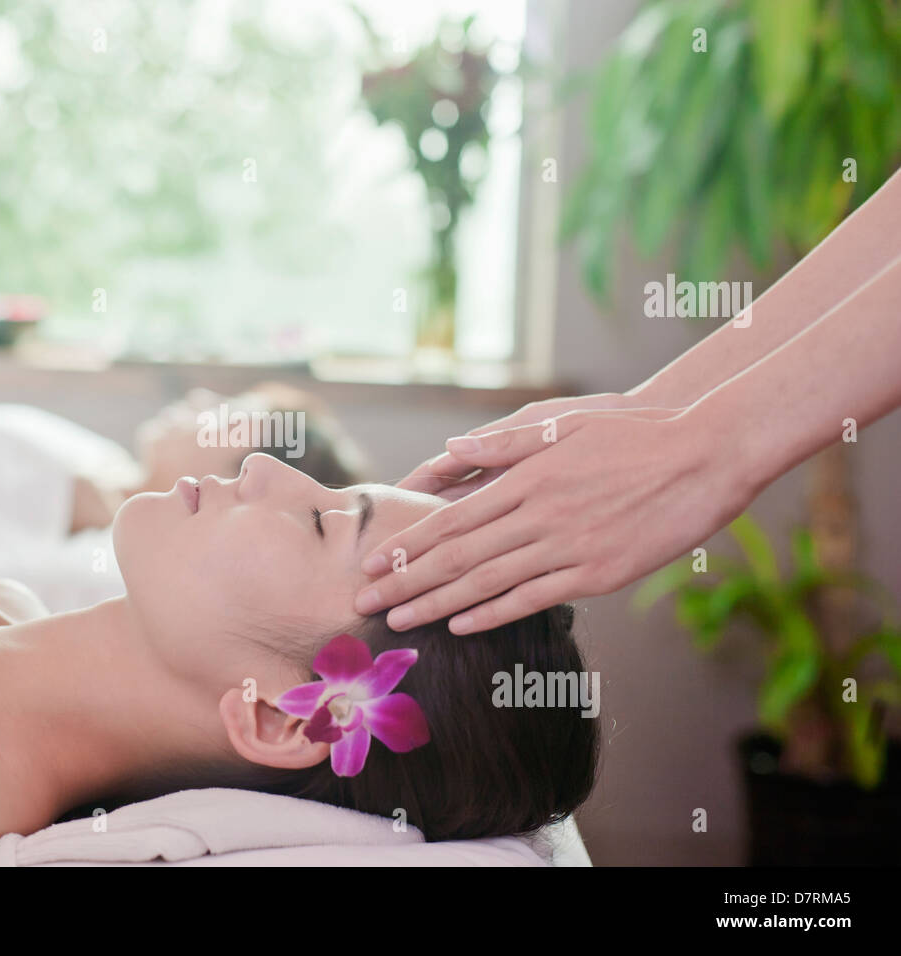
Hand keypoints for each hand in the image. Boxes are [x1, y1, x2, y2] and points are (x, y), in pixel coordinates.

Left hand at [356, 404, 753, 633]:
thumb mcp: (566, 424)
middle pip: (456, 556)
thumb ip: (504, 445)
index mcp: (526, 479)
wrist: (707, 455)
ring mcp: (568, 548)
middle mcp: (538, 515)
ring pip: (487, 583)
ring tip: (399, 621)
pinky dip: (493, 614)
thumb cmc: (635, 433)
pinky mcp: (598, 573)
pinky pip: (534, 599)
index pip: (450, 519)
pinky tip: (462, 626)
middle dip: (405, 583)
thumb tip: (450, 452)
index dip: (408, 546)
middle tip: (364, 604)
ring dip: (437, 605)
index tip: (373, 564)